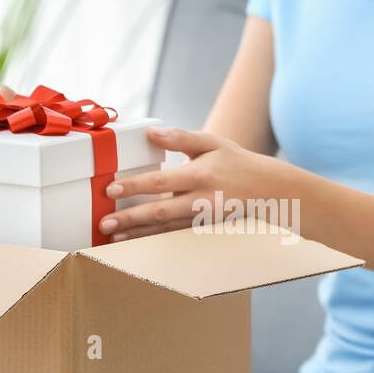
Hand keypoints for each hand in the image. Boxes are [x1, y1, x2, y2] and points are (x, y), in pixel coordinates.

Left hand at [99, 127, 285, 240]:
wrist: (269, 191)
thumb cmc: (236, 162)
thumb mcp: (213, 143)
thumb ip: (181, 138)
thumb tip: (150, 132)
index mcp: (201, 175)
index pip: (161, 181)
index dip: (135, 186)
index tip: (110, 189)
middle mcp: (202, 200)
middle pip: (160, 212)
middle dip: (130, 219)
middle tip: (104, 224)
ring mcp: (203, 220)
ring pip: (165, 230)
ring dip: (138, 234)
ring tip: (112, 237)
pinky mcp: (204, 230)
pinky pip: (174, 236)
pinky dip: (152, 239)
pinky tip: (133, 241)